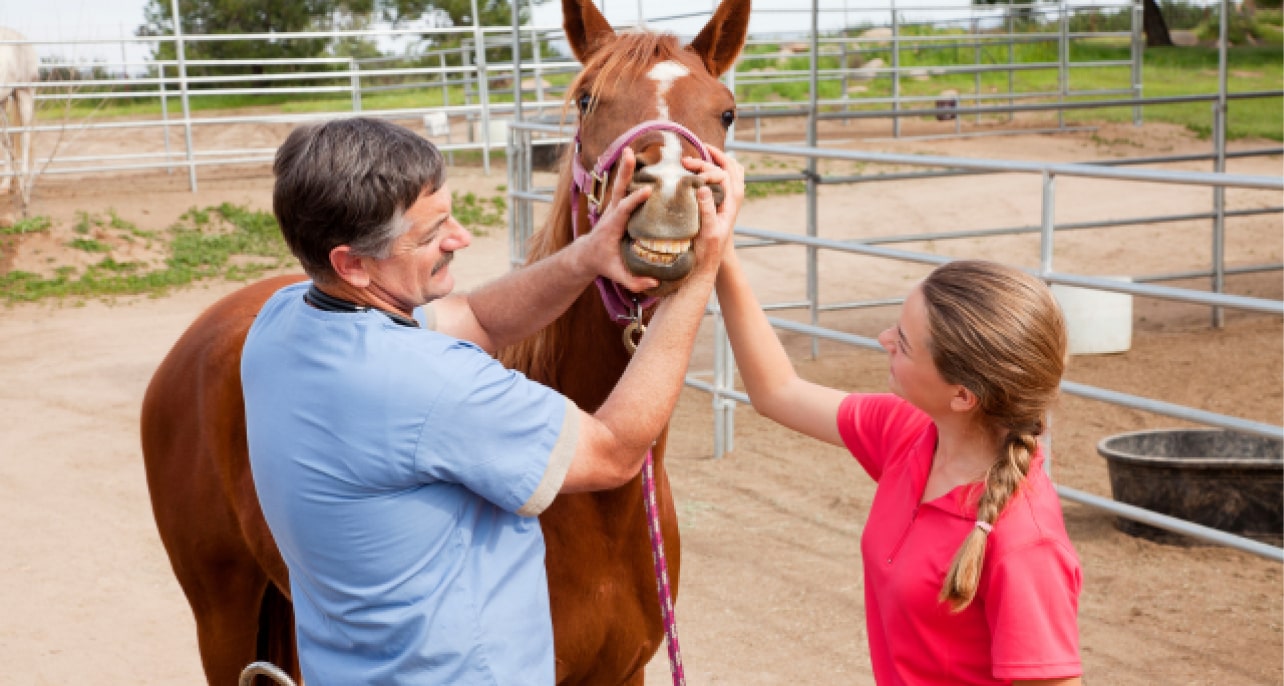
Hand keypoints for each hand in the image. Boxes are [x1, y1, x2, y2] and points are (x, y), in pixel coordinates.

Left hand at [575, 148, 657, 291]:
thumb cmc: (603, 263)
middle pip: (619, 189)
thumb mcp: (618, 275)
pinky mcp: (617, 206)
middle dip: (624, 173)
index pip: (624, 209)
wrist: (586, 254)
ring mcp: (613, 207)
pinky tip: (638, 160)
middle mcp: (612, 212)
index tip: (648, 191)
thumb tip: (654, 281)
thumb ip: (634, 281)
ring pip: (620, 184)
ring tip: (630, 150)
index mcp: (613, 225)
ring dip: (626, 168)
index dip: (635, 200)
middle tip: (630, 154)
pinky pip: (624, 187)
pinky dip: (629, 174)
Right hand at [682, 146, 745, 275]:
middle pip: (728, 166)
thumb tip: (703, 186)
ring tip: (701, 152)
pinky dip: (719, 166)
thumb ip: (707, 208)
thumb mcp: (708, 230)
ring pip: (732, 168)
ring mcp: (732, 196)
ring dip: (717, 159)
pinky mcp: (725, 199)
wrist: (713, 258)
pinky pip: (728, 175)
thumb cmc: (709, 247)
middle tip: (687, 159)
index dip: (705, 168)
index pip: (722, 173)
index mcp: (732, 201)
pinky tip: (705, 166)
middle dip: (710, 158)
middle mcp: (735, 196)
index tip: (687, 168)